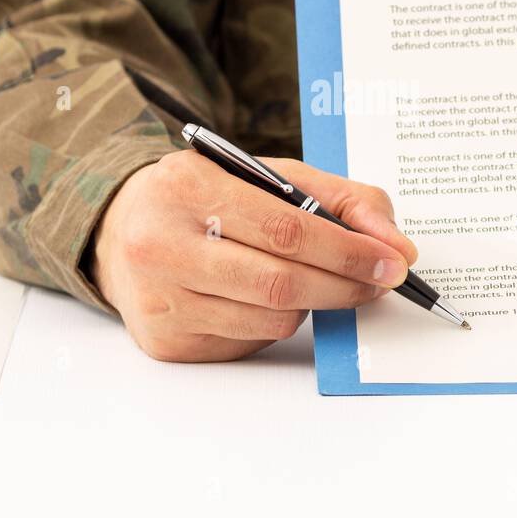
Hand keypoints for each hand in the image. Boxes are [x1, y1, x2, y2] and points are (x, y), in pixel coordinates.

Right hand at [88, 151, 417, 361]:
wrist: (121, 230)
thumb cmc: (206, 198)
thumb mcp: (266, 175)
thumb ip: (339, 198)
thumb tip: (395, 244)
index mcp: (187, 187)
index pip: (286, 230)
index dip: (349, 251)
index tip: (392, 261)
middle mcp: (163, 244)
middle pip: (281, 282)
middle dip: (345, 285)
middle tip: (380, 282)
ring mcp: (161, 299)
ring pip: (271, 319)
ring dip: (315, 305)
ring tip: (322, 282)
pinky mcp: (167, 341)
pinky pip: (250, 340)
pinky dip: (277, 321)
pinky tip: (270, 298)